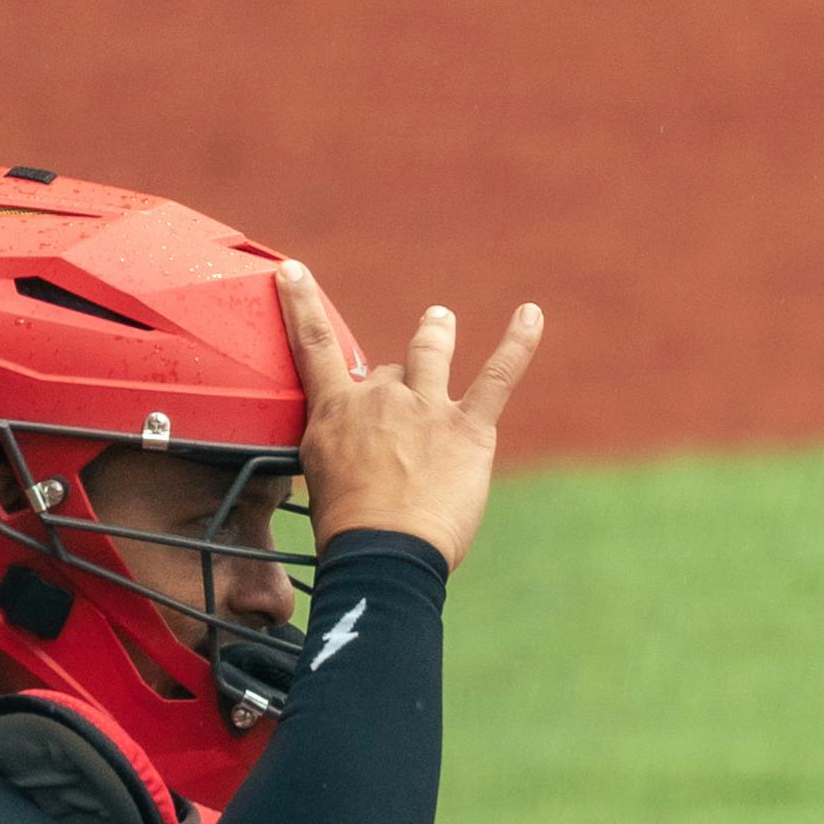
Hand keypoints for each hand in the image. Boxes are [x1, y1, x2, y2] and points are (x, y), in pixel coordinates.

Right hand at [280, 262, 541, 564]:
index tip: (292, 271)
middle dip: (394, 391)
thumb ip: (337, 442)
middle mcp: (380, 398)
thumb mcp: (320, 476)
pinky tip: (531, 314)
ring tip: (440, 319)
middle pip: (388, 373)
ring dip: (436, 332)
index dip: (301, 303)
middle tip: (396, 419)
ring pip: (432, 352)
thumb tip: (355, 437)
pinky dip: (518, 342)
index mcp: (336, 411)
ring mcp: (426, 408)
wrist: (383, 553)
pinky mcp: (469, 427)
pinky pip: (498, 375)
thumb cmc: (350, 530)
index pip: (313, 345)